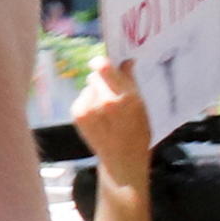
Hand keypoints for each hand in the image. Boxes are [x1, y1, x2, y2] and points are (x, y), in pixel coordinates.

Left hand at [73, 51, 155, 192]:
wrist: (122, 159)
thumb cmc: (137, 132)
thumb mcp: (141, 107)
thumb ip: (131, 83)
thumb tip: (126, 61)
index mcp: (127, 97)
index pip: (105, 67)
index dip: (102, 63)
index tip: (102, 63)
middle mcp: (106, 101)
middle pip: (95, 75)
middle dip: (102, 80)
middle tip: (109, 93)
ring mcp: (90, 108)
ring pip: (89, 87)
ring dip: (95, 93)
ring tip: (104, 110)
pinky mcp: (78, 114)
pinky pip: (82, 98)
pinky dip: (87, 103)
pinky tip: (97, 117)